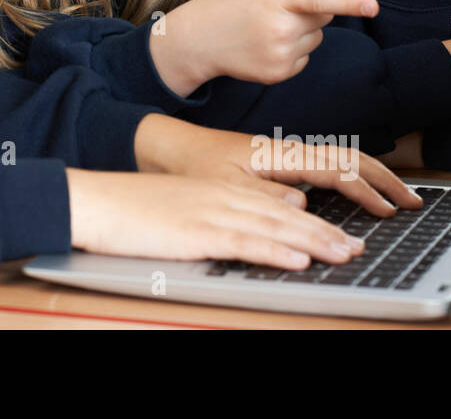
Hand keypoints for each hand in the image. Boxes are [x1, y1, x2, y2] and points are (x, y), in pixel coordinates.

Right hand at [65, 168, 366, 267]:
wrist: (93, 200)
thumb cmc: (130, 210)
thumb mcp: (180, 207)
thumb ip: (217, 212)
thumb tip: (249, 223)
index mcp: (218, 191)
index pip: (275, 205)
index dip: (312, 220)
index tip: (339, 234)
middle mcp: (220, 196)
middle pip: (284, 214)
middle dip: (324, 232)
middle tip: (356, 248)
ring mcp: (209, 212)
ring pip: (273, 225)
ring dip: (313, 241)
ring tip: (344, 253)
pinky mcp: (195, 231)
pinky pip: (243, 241)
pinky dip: (275, 249)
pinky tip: (297, 258)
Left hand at [133, 114, 422, 216]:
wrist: (159, 144)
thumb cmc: (188, 164)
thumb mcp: (222, 186)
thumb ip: (263, 197)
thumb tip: (304, 208)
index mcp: (277, 153)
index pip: (336, 169)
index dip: (367, 190)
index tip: (391, 211)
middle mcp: (285, 151)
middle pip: (347, 160)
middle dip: (383, 179)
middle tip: (412, 201)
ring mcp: (282, 155)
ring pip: (338, 161)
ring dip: (370, 177)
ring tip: (396, 196)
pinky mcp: (274, 163)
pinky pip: (323, 168)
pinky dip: (349, 177)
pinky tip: (356, 191)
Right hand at [148, 0, 378, 95]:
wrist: (196, 41)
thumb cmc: (227, 2)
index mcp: (273, 0)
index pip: (318, 0)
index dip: (349, 3)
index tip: (373, 6)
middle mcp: (279, 30)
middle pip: (324, 17)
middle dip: (312, 10)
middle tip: (278, 8)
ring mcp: (280, 55)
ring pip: (317, 38)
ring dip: (302, 31)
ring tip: (267, 28)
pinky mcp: (279, 74)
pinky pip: (305, 58)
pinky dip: (294, 50)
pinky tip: (266, 44)